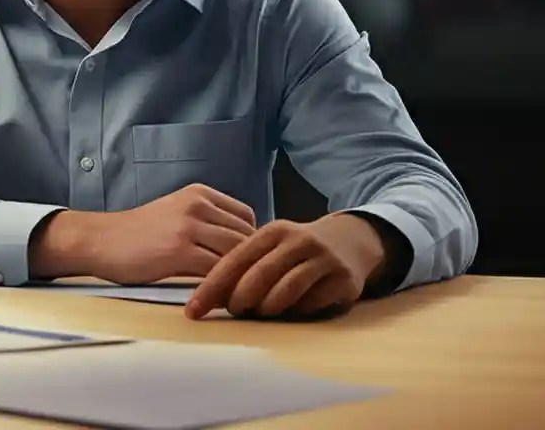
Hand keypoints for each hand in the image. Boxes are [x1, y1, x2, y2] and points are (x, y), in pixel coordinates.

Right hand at [30, 184, 256, 283]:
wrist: (100, 240)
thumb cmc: (137, 234)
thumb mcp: (176, 214)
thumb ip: (206, 223)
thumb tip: (243, 248)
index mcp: (200, 194)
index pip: (247, 217)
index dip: (251, 242)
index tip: (245, 263)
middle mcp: (198, 205)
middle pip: (246, 236)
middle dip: (251, 263)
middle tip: (250, 286)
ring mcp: (189, 226)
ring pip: (236, 253)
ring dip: (242, 277)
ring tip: (241, 296)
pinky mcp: (179, 251)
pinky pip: (216, 270)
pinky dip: (224, 287)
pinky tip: (221, 299)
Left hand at [186, 214, 387, 320]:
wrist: (351, 240)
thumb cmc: (296, 250)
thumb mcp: (271, 246)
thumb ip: (244, 266)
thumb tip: (206, 297)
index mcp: (273, 231)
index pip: (235, 259)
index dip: (212, 286)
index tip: (193, 310)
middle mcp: (299, 241)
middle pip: (259, 275)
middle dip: (238, 299)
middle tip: (232, 311)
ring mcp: (323, 260)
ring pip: (286, 290)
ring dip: (266, 308)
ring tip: (259, 312)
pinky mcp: (343, 280)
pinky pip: (311, 303)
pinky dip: (295, 311)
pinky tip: (289, 313)